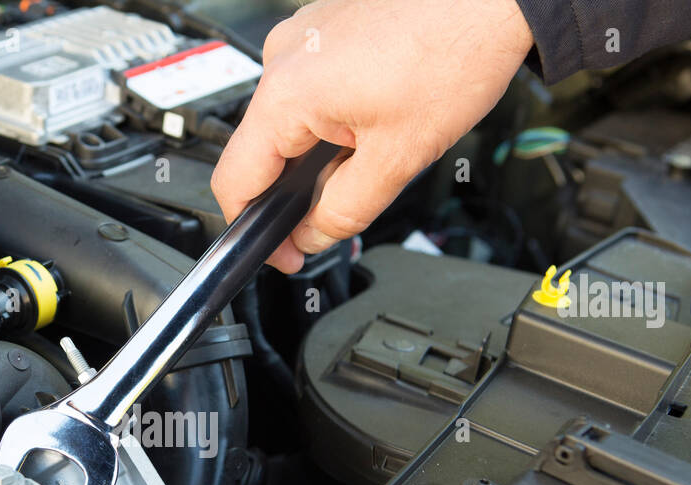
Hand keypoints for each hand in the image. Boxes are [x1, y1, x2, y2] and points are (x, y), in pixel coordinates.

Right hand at [212, 0, 534, 272]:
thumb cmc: (455, 50)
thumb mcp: (399, 158)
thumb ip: (344, 212)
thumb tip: (312, 237)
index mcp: (287, 92)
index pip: (235, 182)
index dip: (254, 230)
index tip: (281, 251)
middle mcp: (282, 56)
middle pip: (263, 152)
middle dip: (299, 191)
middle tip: (346, 207)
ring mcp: (302, 36)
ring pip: (290, 121)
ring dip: (321, 152)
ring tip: (379, 143)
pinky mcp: (324, 27)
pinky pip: (311, 88)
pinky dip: (335, 115)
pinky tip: (380, 110)